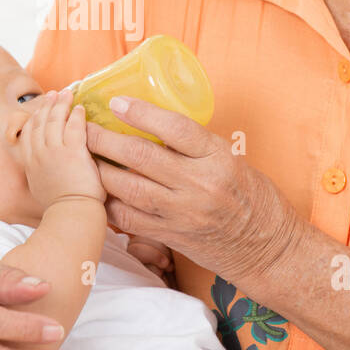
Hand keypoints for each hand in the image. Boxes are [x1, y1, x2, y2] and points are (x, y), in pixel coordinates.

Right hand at [21, 87, 106, 209]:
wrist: (71, 215)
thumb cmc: (62, 209)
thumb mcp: (41, 191)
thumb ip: (42, 175)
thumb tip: (47, 171)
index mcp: (30, 165)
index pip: (28, 134)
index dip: (34, 118)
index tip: (41, 109)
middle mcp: (39, 155)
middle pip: (39, 123)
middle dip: (46, 106)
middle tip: (54, 94)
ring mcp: (54, 152)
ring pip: (55, 121)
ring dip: (61, 105)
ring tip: (67, 94)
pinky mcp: (72, 152)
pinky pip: (73, 126)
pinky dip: (76, 115)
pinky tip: (81, 109)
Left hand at [85, 94, 298, 289]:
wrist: (268, 247)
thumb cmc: (251, 197)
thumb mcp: (231, 159)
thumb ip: (194, 145)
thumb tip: (150, 122)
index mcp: (217, 157)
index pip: (175, 128)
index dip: (141, 112)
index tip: (115, 102)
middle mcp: (199, 184)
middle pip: (141, 156)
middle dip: (105, 139)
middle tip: (83, 127)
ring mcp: (182, 213)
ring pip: (128, 187)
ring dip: (99, 170)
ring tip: (82, 155)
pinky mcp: (170, 236)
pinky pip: (129, 219)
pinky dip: (108, 203)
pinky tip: (95, 191)